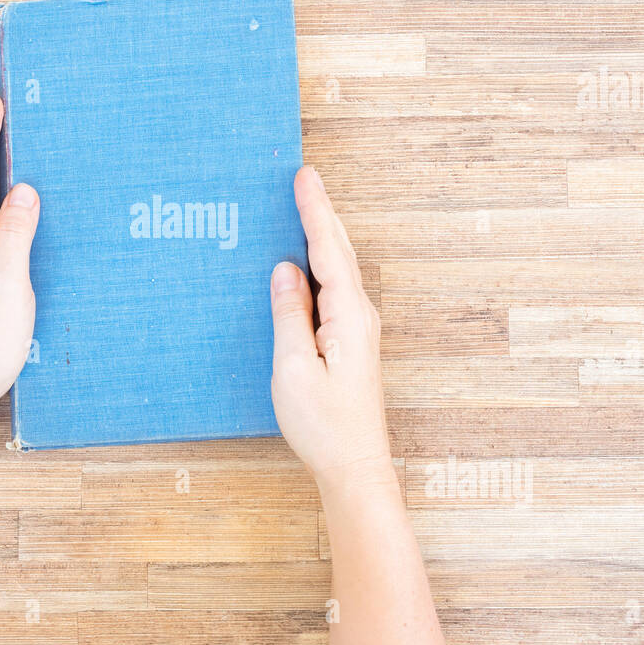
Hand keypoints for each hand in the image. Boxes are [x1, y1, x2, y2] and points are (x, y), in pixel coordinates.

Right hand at [269, 166, 393, 489]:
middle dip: (321, 213)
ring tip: (305, 208)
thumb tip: (284, 269)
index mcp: (347, 317)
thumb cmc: (324, 425)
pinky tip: (307, 265)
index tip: (304, 176)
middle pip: (340, 252)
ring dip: (322, 236)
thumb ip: (289, 315)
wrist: (354, 467)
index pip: (328, 251)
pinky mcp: (350, 343)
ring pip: (339, 269)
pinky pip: (334, 289)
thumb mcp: (294, 369)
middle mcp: (359, 316)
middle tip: (305, 178)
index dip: (314, 212)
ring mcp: (358, 330)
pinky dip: (321, 265)